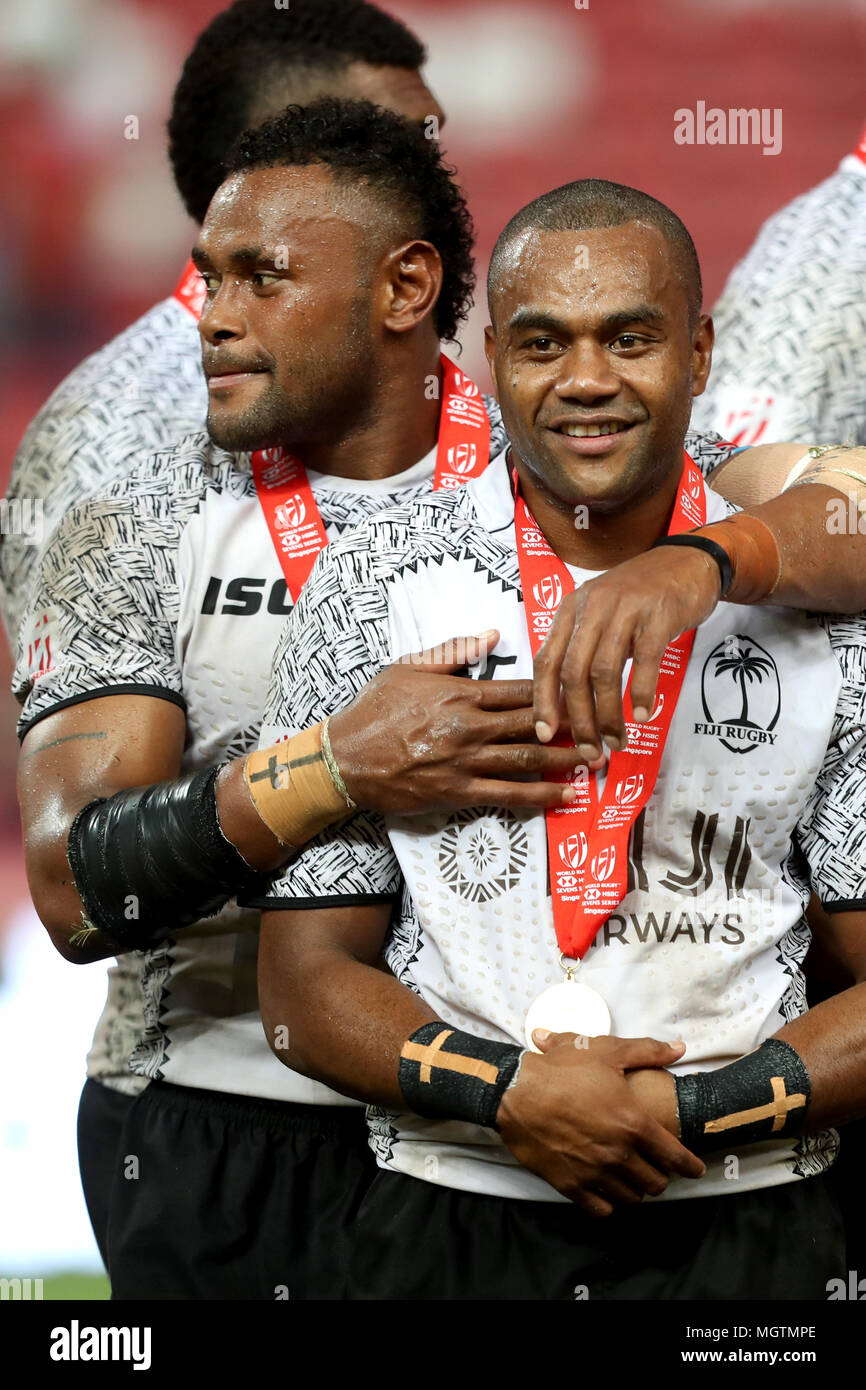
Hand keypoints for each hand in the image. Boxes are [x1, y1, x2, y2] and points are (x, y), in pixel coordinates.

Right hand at [328, 630, 587, 813]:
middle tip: (607, 725)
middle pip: (533, 724)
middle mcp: (470, 727)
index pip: (521, 689)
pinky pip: (508, 794)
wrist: (345, 758)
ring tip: (598, 759)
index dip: (557, 689)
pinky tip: (568, 796)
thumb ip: (453, 652)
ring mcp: (466, 762)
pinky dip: (541, 796)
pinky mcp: (459, 791)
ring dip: (567, 759)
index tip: (585, 687)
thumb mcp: (409, 667)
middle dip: (574, 725)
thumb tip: (493, 635)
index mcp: (461, 694)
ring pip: (528, 760)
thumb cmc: (375, 709)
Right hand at [496, 1033, 704, 1215]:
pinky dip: (608, 1202)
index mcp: (634, 1123)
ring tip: (630, 1176)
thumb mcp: (607, 1052)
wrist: (516, 1092)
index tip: (695, 1169)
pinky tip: (605, 1189)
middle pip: (656, 1183)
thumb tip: (678, 1048)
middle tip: (654, 1166)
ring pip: (631, 1198)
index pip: (676, 1157)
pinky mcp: (571, 1185)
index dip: (691, 1166)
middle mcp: (619, 1153)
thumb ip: (648, 1051)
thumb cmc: (562, 1070)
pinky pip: (602, 1209)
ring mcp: (594, 1173)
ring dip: (635, 1188)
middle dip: (660, 1175)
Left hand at [533, 546, 721, 759]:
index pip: (546, 660)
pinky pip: (645, 662)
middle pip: (573, 672)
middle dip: (578, 718)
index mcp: (572, 609)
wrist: (689, 561)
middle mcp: (593, 608)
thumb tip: (567, 705)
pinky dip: (642, 693)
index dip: (543, 701)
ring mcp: (626, 610)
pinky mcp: (658, 616)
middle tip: (588, 750)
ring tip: (616, 740)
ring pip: (605, 672)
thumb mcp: (601, 613)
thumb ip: (583, 648)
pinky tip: (643, 715)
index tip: (546, 734)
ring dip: (608, 714)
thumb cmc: (641, 595)